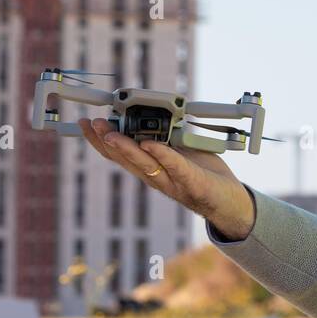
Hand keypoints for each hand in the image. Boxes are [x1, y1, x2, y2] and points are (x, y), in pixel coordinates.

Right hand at [77, 117, 255, 239]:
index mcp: (151, 168)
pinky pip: (176, 167)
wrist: (229, 202)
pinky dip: (162, 154)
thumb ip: (167, 137)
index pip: (120, 155)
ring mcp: (173, 182)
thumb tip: (154, 115)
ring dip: (127, 148)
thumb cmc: (204, 175)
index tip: (87, 124)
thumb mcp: (182, 150)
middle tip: (93, 124)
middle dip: (107, 141)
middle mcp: (156, 177)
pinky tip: (150, 144)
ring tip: (112, 135)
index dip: (101, 141)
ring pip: (145, 164)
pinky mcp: (193, 183)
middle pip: (126, 159)